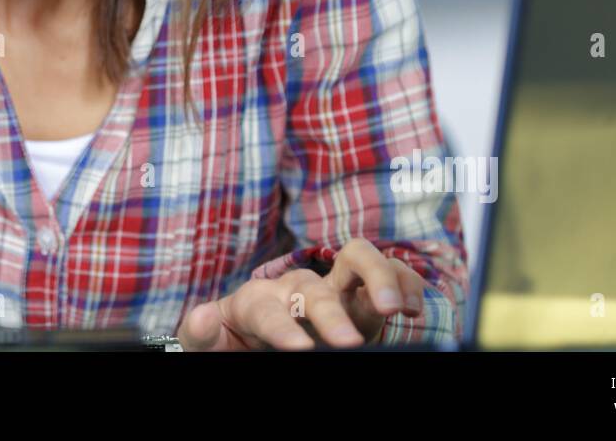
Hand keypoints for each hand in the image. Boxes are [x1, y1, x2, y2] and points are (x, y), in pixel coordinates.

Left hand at [177, 239, 429, 350]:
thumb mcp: (211, 341)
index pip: (269, 313)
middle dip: (335, 313)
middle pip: (317, 287)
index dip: (283, 331)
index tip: (299, 351)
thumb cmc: (233, 339)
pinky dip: (405, 284)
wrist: (256, 337)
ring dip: (380, 279)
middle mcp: (298, 289)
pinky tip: (414, 306)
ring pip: (360, 264)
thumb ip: (201, 333)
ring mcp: (334, 293)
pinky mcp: (362, 304)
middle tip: (349, 344)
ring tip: (399, 308)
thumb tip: (201, 314)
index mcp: (259, 302)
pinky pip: (389, 279)